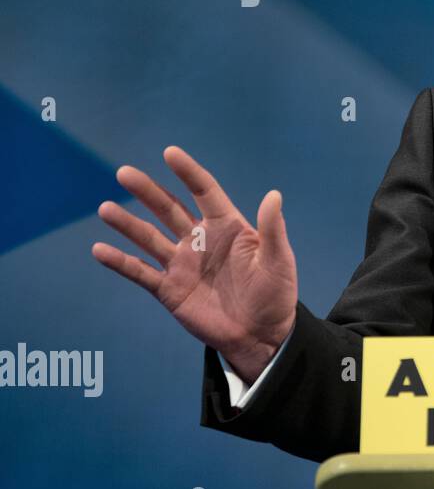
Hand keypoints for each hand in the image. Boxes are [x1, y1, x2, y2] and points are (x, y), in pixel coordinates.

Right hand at [91, 146, 297, 384]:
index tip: (170, 152)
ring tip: (105, 208)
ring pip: (149, 237)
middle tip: (124, 172)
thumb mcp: (278, 261)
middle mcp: (200, 240)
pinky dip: (120, 262)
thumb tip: (274, 195)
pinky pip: (140, 272)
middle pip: (169, 209)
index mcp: (228, 228)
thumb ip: (272, 229)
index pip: (205, 192)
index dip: (188, 172)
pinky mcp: (169, 289)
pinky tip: (99, 250)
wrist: (260, 336)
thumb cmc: (275, 295)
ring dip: (127, 224)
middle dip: (148, 191)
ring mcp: (182, 264)